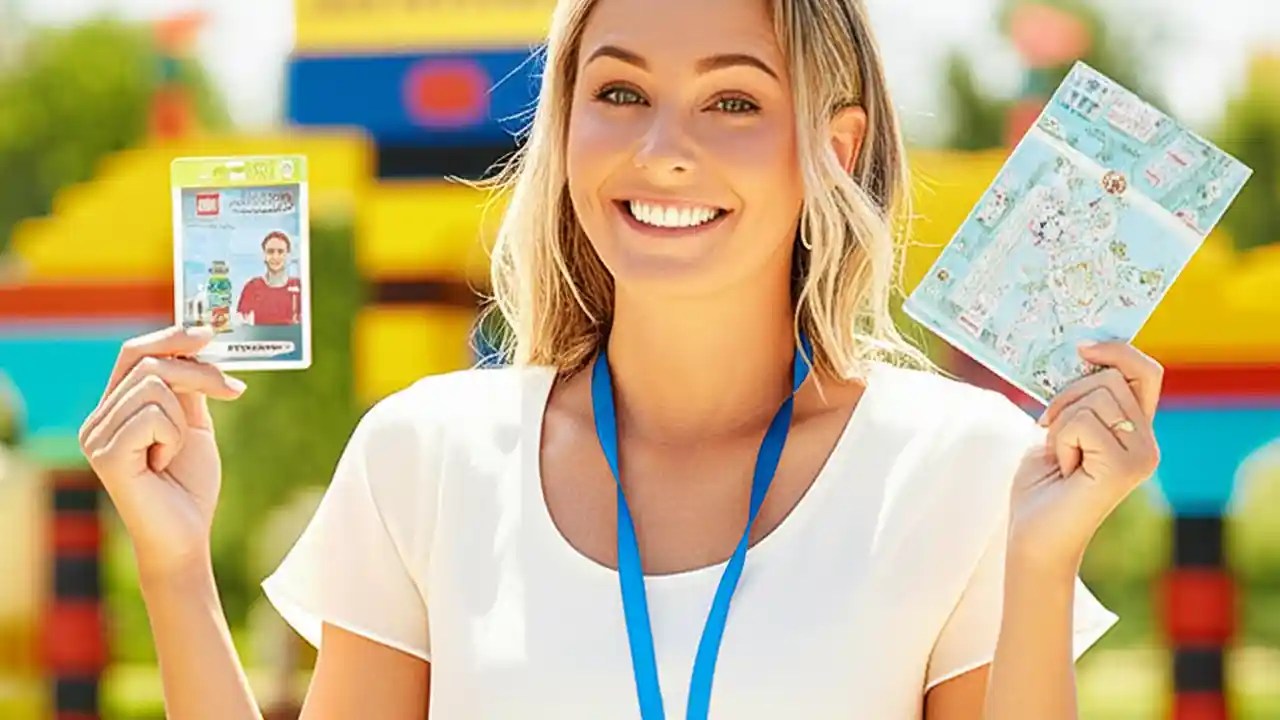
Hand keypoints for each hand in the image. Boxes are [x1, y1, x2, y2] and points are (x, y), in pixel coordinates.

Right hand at [78, 325, 246, 578]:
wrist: (186, 535)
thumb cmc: (189, 484)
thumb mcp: (193, 424)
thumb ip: (187, 387)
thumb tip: (196, 344)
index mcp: (116, 408)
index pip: (134, 353)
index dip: (172, 336)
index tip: (210, 332)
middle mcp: (98, 419)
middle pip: (149, 362)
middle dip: (198, 371)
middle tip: (233, 390)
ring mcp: (96, 436)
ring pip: (155, 386)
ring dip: (183, 419)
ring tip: (175, 451)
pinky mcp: (105, 454)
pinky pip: (154, 416)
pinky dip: (174, 437)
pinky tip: (163, 464)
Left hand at [1008, 342, 1162, 567]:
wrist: (1034, 536)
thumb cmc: (1041, 484)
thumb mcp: (1059, 428)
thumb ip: (1080, 398)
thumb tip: (1084, 351)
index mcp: (1136, 430)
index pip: (1145, 372)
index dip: (1118, 351)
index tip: (1082, 348)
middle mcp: (1147, 442)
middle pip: (1110, 377)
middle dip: (1067, 396)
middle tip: (1053, 434)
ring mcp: (1142, 455)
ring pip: (1094, 395)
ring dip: (1061, 422)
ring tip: (1063, 458)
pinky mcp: (1125, 467)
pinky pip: (1081, 421)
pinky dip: (1059, 441)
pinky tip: (1064, 471)